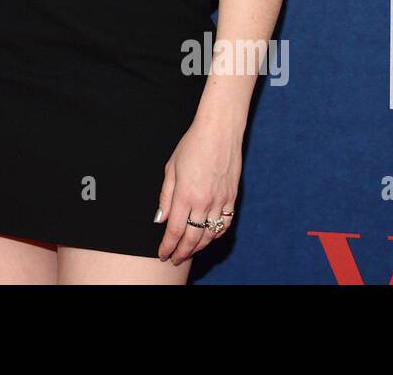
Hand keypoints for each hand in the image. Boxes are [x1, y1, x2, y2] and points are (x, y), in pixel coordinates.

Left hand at [154, 120, 240, 265]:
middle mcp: (203, 202)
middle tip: (175, 260)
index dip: (168, 246)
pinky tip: (208, 238)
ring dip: (198, 247)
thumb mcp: (171, 167)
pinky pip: (224, 224)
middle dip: (182, 252)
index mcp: (185, 195)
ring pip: (209, 235)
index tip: (163, 254)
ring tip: (189, 252)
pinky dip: (216, 235)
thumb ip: (165, 196)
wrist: (219, 131)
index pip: (174, 230)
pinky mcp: (232, 198)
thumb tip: (160, 219)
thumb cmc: (192, 145)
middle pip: (192, 238)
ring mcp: (220, 201)